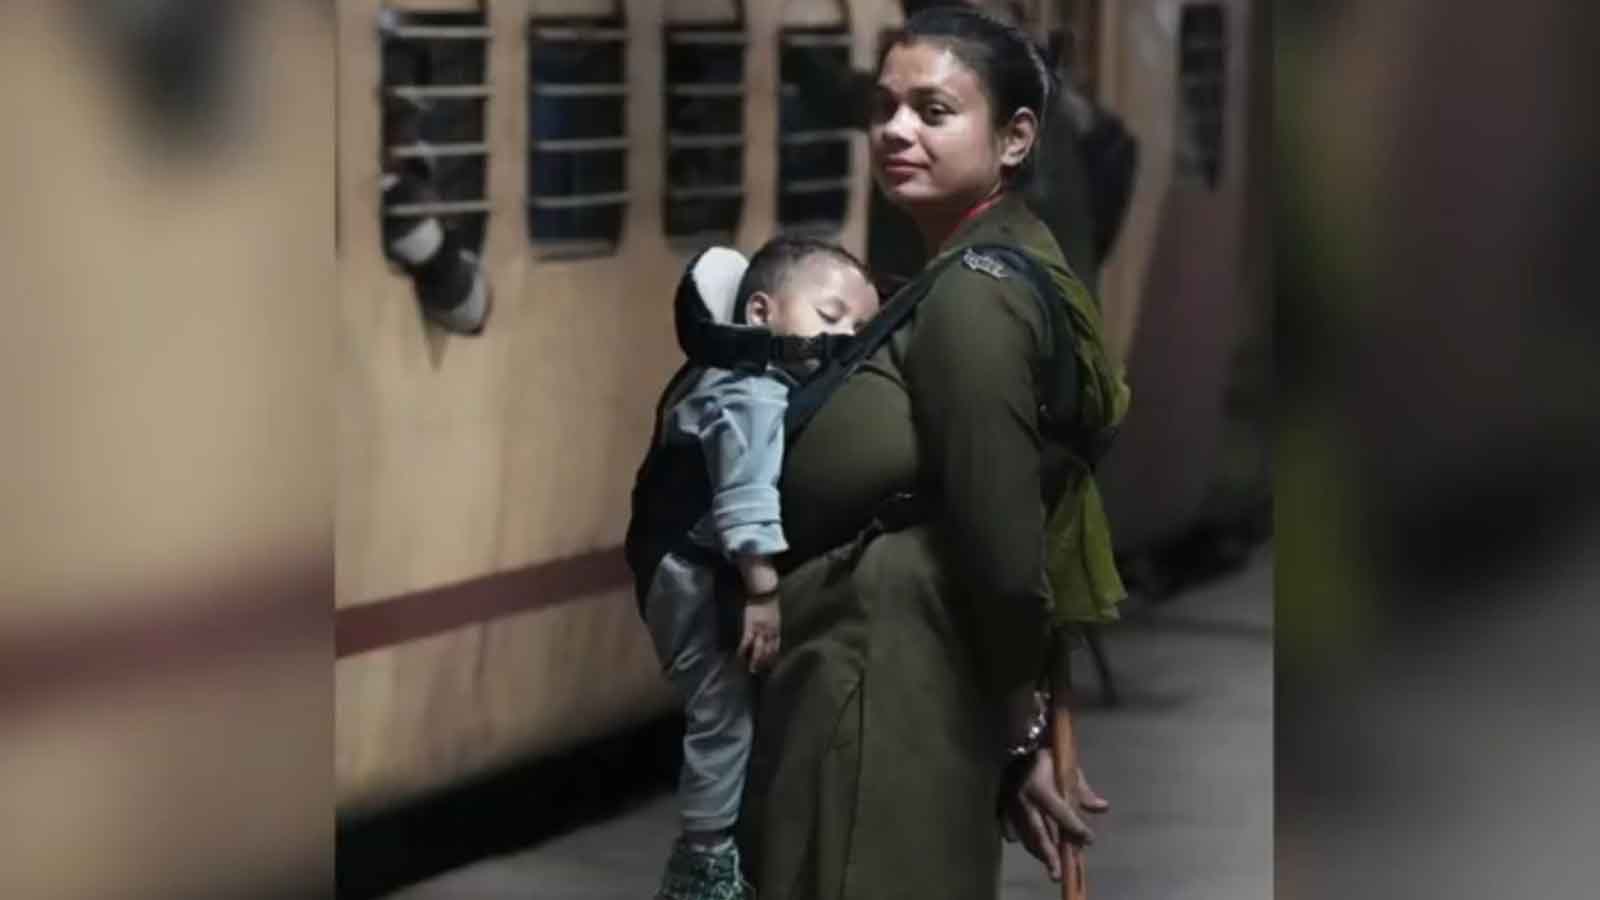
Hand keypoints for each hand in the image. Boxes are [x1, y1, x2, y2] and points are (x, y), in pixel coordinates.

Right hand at [738, 594, 780, 673]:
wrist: (764, 593)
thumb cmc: (769, 603)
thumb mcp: (776, 617)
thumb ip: (774, 627)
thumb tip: (773, 634)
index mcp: (776, 631)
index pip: (775, 648)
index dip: (773, 658)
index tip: (771, 668)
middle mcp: (770, 633)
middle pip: (768, 652)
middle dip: (764, 664)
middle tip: (760, 673)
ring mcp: (760, 631)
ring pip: (758, 650)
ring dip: (755, 661)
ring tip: (751, 671)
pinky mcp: (750, 627)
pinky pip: (746, 642)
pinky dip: (742, 651)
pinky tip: (739, 658)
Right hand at [1000, 749, 1097, 881]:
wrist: (1016, 744)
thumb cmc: (1045, 756)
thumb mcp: (1066, 767)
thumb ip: (1082, 790)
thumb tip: (1102, 808)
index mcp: (1040, 788)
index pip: (1061, 814)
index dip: (1076, 828)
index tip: (1090, 839)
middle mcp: (1023, 800)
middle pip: (1038, 833)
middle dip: (1049, 855)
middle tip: (1058, 874)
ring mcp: (1009, 805)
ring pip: (1024, 835)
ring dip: (1038, 851)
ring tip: (1050, 864)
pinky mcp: (1000, 806)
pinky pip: (1009, 828)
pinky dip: (1019, 839)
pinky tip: (1029, 845)